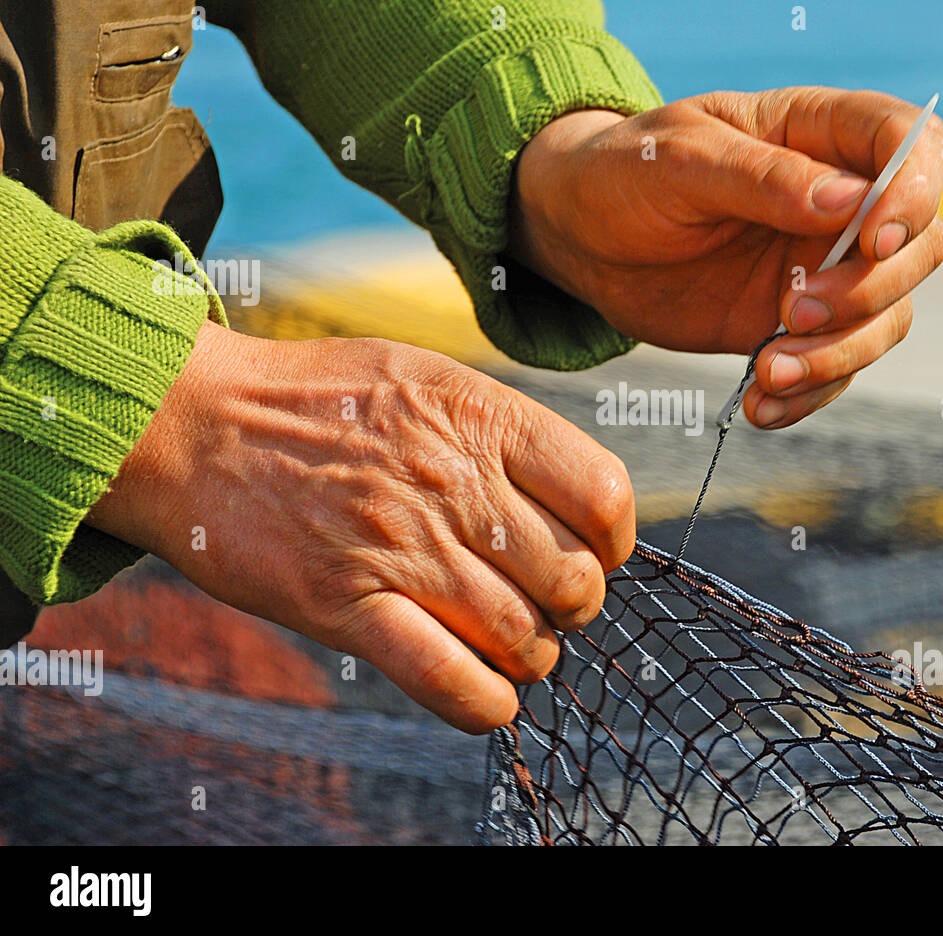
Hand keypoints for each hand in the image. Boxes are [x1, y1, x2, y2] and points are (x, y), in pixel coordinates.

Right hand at [87, 321, 635, 732]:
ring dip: (532, 656)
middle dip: (574, 608)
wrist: (192, 421)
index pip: (604, 495)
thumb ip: (500, 429)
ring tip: (518, 647)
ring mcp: (399, 546)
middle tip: (551, 607)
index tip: (595, 553)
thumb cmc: (315, 398)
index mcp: (480, 415)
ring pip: (518, 635)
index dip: (614, 541)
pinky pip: (446, 677)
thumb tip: (571, 496)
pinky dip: (485, 703)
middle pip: (570, 578)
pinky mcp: (343, 605)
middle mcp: (452, 482)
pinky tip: (491, 698)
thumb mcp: (424, 375)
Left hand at [510, 88, 942, 428]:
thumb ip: (762, 178)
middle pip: (918, 247)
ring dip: (839, 357)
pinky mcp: (795, 328)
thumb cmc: (625, 174)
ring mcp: (823, 270)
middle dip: (870, 291)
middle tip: (791, 312)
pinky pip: (835, 370)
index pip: (910, 145)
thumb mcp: (679, 161)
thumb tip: (850, 202)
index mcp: (818, 134)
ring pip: (887, 319)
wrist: (581, 239)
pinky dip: (808, 396)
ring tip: (767, 375)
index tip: (874, 239)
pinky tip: (758, 407)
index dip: (916, 192)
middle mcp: (839, 204)